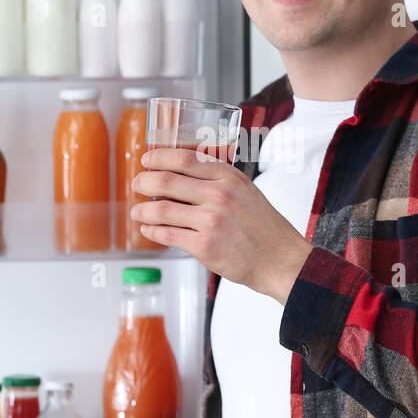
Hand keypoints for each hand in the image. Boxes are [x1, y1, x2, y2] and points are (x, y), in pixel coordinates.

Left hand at [130, 147, 312, 303]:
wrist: (280, 260)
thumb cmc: (264, 228)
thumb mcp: (246, 192)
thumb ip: (219, 182)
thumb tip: (181, 178)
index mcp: (229, 177)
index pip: (185, 158)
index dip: (159, 157)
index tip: (147, 160)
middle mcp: (219, 195)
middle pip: (167, 181)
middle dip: (144, 182)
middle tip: (137, 184)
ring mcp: (211, 221)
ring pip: (161, 209)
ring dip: (143, 210)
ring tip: (138, 212)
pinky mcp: (204, 246)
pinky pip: (167, 234)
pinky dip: (152, 231)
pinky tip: (149, 229)